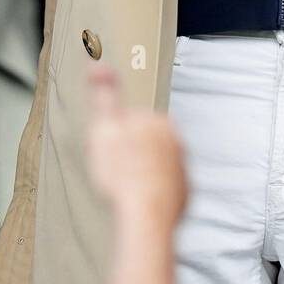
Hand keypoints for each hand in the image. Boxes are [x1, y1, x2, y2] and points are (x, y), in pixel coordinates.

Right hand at [87, 66, 187, 235]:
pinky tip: (138, 202)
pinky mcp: (183, 195)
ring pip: (155, 169)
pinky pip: (162, 191)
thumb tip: (100, 67)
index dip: (116, 137)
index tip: (109, 151)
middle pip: (146, 146)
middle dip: (131, 156)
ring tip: (126, 190)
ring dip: (141, 177)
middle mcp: (177, 144)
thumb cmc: (124, 174)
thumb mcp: (106, 127)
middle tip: (115, 172)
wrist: (145, 216)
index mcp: (160, 122)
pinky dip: (151, 195)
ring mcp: (182, 170)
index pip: (133, 121)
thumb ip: (105, 95)